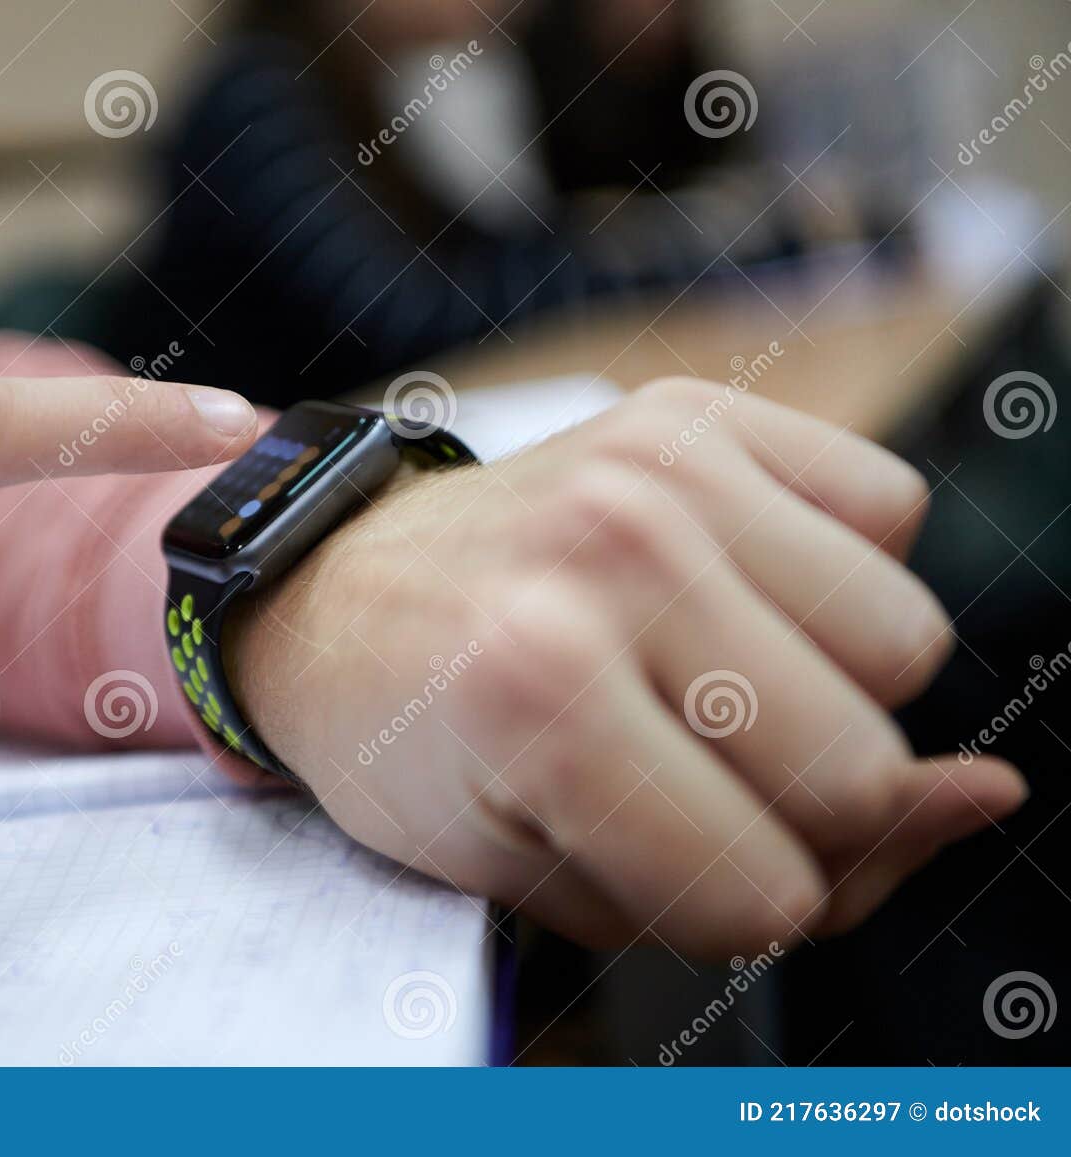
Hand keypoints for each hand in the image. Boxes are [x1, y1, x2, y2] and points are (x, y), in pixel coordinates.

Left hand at [229, 379, 1025, 956]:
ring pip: (904, 640)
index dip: (729, 905)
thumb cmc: (428, 751)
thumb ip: (787, 873)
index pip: (772, 891)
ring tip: (697, 672)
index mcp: (540, 699)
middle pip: (858, 767)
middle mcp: (608, 559)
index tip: (652, 855)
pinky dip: (829, 569)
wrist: (337, 599)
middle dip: (787, 806)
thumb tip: (981, 790)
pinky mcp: (692, 411)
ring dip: (824, 686)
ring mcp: (655, 468)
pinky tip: (724, 588)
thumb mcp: (560, 876)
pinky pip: (888, 509)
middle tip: (673, 764)